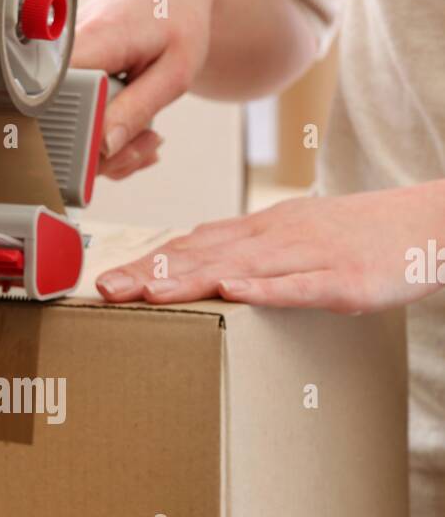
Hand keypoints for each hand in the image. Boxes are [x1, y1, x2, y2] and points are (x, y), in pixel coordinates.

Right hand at [72, 0, 217, 178]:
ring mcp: (62, 65)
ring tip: (148, 135)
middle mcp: (66, 50)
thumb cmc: (179, 21)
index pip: (56, 96)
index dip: (78, 134)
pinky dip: (107, 135)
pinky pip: (76, 119)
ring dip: (111, 147)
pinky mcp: (66, 78)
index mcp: (93, 40)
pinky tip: (134, 126)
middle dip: (103, 152)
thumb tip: (103, 148)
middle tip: (146, 144)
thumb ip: (138, 109)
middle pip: (59, 122)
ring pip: (67, 128)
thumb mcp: (175, 72)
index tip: (111, 148)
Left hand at [95, 185, 444, 312]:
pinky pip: (299, 286)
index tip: (105, 281)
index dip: (147, 263)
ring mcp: (308, 257)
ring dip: (189, 279)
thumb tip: (194, 261)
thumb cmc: (357, 236)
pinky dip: (265, 289)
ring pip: (239, 267)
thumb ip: (245, 249)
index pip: (192, 246)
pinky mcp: (342, 281)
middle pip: (203, 255)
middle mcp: (276, 238)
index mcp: (261, 231)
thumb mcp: (293, 237)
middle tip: (104, 291)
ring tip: (147, 293)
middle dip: (150, 273)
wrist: (427, 224)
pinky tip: (234, 292)